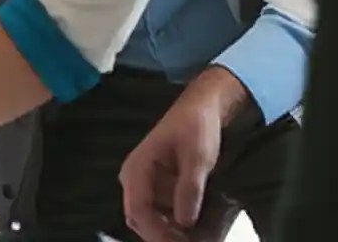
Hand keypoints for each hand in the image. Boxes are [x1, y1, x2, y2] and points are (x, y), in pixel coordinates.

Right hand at [120, 67, 249, 241]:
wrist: (202, 109)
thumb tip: (184, 223)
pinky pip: (161, 213)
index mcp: (137, 169)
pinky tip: (197, 231)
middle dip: (161, 237)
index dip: (156, 233)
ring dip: (169, 233)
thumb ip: (189, 189)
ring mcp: (146, 185)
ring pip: (150, 219)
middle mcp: (135, 179)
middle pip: (139, 219)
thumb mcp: (198, 157)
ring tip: (197, 239)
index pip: (138, 210)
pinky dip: (175, 226)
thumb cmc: (196, 128)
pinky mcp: (159, 188)